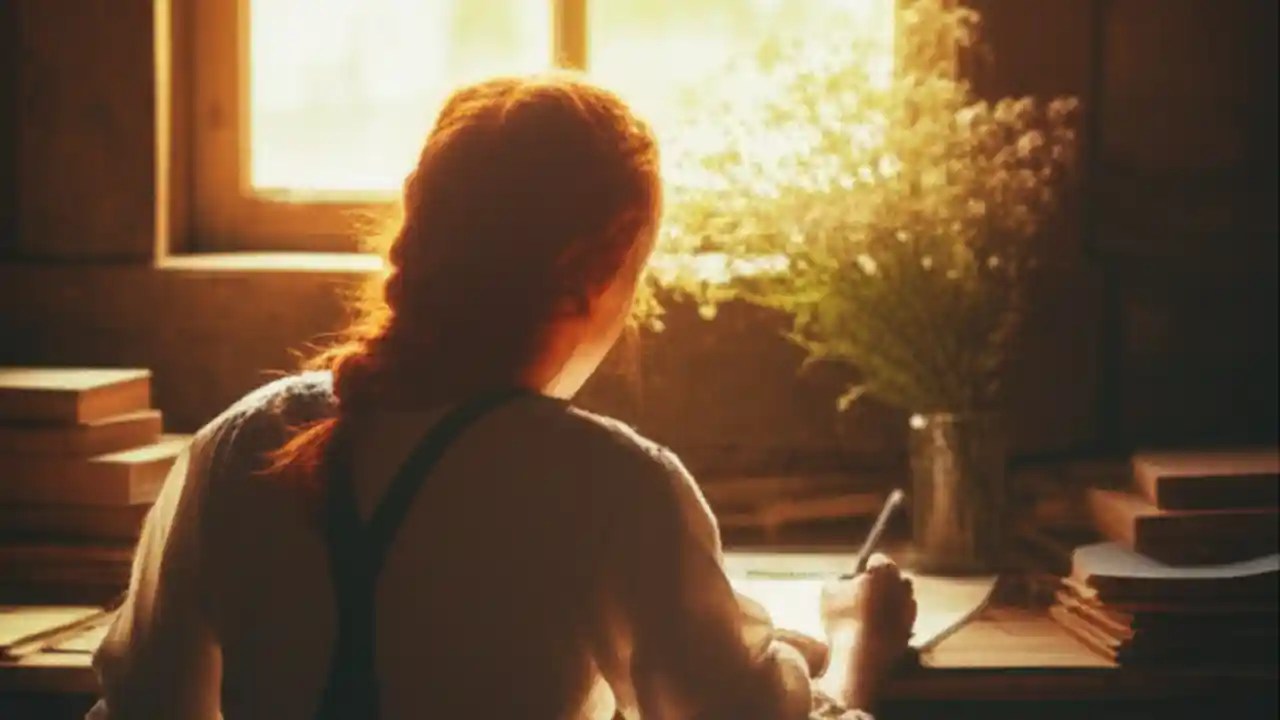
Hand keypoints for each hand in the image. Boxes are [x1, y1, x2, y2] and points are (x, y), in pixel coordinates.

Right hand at [816, 554, 916, 709]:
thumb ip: (836, 581)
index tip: (857, 576)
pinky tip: (875, 631)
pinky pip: (901, 620)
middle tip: (864, 594)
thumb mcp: (828, 592)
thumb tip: (841, 583)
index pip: (878, 559)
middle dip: (882, 582)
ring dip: (889, 602)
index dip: (866, 567)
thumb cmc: (843, 618)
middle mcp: (902, 586)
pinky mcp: (910, 630)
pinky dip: (892, 622)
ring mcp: (909, 609)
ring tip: (869, 615)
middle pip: (895, 577)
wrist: (861, 656)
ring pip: (900, 599)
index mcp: (884, 570)